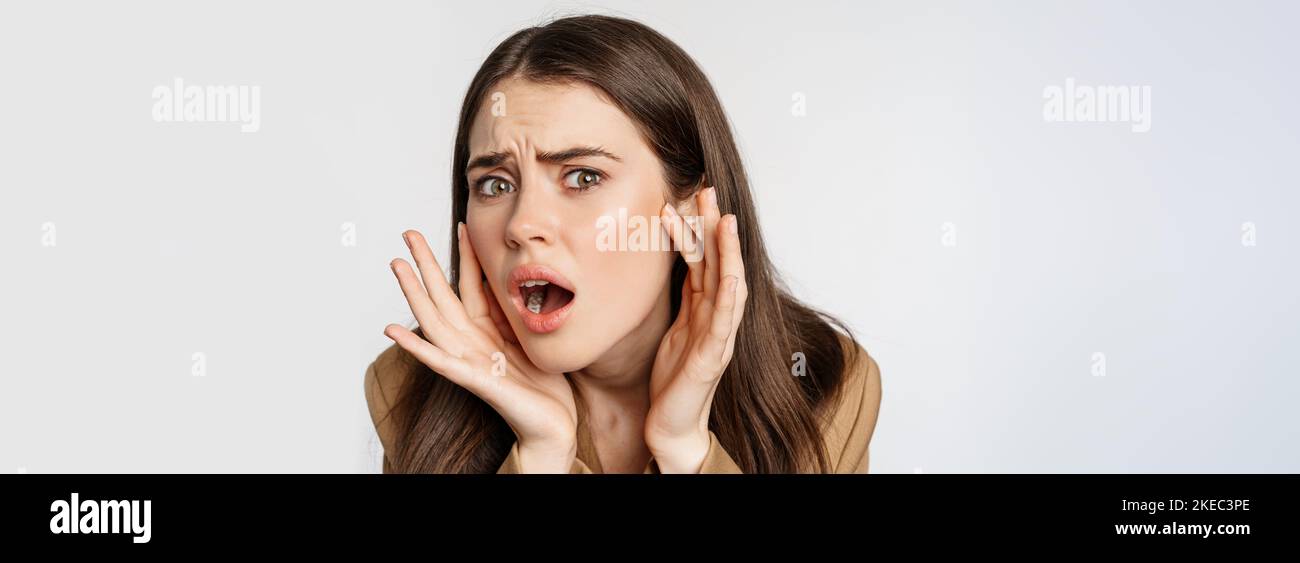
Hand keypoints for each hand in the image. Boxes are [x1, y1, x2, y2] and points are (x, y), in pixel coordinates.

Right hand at [384, 224, 577, 472]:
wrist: (552, 424)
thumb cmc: (542, 386)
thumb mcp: (529, 338)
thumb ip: (514, 312)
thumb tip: (511, 279)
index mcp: (486, 330)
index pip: (470, 285)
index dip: (465, 254)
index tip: (461, 224)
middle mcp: (471, 342)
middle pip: (442, 295)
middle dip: (426, 264)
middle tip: (408, 232)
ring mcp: (468, 361)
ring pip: (433, 320)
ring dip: (413, 293)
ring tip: (396, 266)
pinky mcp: (473, 381)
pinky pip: (439, 361)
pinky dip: (415, 346)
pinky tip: (393, 331)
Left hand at [645, 187, 747, 472]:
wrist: (671, 424)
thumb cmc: (673, 379)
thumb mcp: (674, 327)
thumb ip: (681, 297)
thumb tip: (672, 262)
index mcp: (703, 309)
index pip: (702, 260)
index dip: (697, 229)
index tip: (687, 198)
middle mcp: (717, 317)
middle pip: (718, 263)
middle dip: (713, 227)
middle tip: (705, 191)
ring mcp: (719, 335)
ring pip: (727, 285)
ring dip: (727, 253)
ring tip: (723, 221)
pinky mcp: (714, 357)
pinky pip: (725, 323)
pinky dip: (730, 297)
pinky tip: (731, 276)